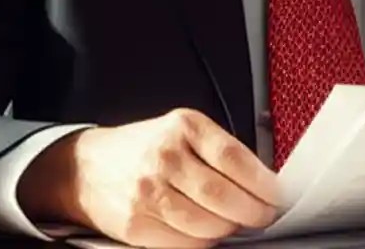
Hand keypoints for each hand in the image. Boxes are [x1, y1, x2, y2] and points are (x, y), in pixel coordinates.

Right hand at [18, 108, 280, 247]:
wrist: (88, 168)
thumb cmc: (146, 148)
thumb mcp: (182, 131)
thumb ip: (219, 152)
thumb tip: (264, 184)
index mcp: (184, 127)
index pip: (234, 159)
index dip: (263, 184)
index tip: (276, 196)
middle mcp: (164, 157)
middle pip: (223, 197)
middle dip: (253, 213)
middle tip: (263, 216)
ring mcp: (147, 192)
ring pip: (207, 226)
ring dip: (228, 229)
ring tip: (233, 222)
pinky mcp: (136, 225)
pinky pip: (185, 245)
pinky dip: (203, 244)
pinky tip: (206, 233)